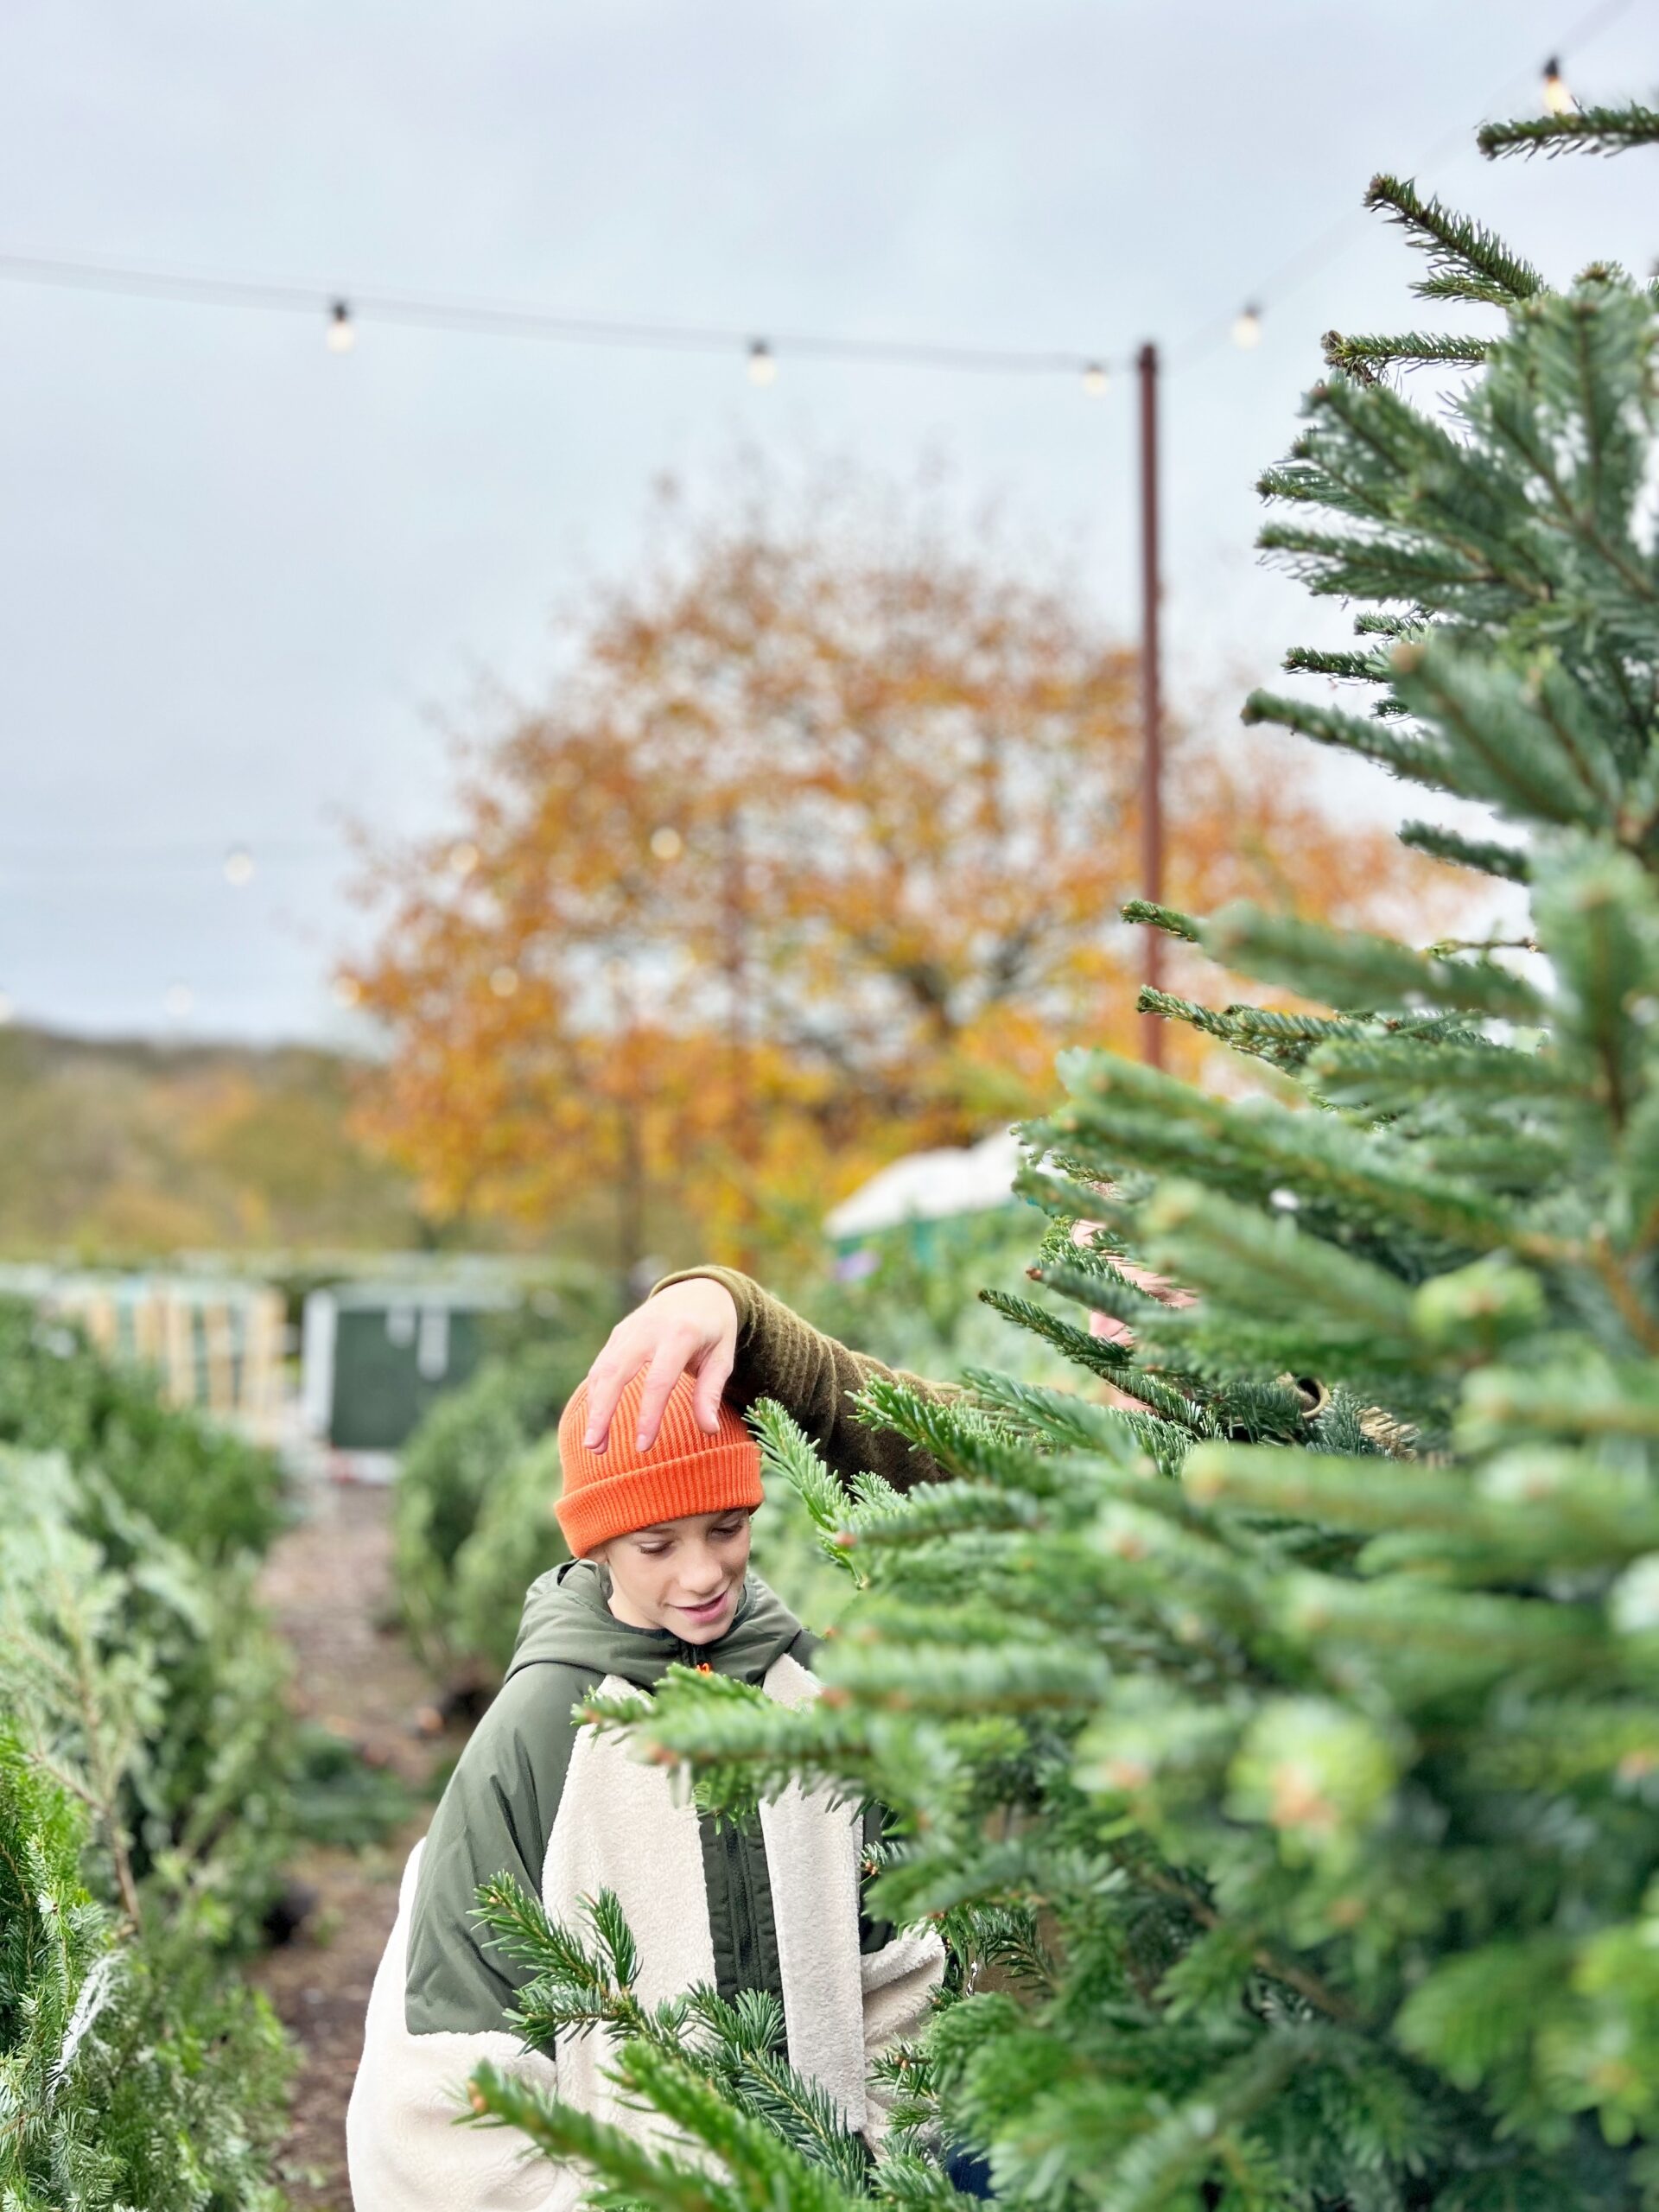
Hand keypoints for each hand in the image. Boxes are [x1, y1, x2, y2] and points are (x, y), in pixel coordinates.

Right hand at [580, 1277, 740, 1452]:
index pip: (659, 1380)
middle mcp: (649, 1329)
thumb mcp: (723, 1358)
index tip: (643, 1447)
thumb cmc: (715, 1331)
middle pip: (617, 1373)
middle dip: (603, 1412)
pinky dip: (595, 1393)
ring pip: (602, 1369)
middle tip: (596, 1449)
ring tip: (593, 1444)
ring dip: (594, 1408)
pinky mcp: (619, 1333)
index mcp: (680, 1334)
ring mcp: (630, 1329)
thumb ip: (711, 1393)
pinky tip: (596, 1420)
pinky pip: (601, 1365)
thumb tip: (710, 1431)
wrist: (700, 1290)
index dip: (649, 1416)